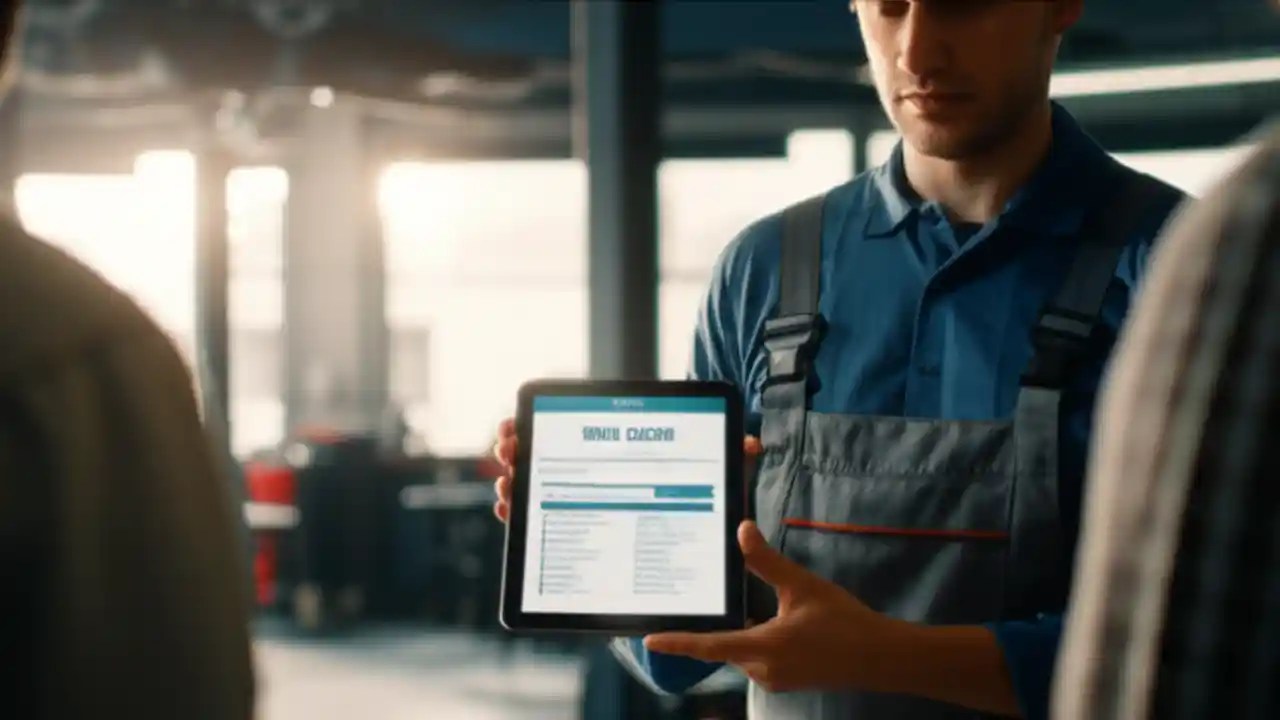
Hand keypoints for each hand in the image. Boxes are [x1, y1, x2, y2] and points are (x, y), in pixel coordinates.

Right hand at [489, 425, 762, 524]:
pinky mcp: (576, 532)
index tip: (519, 422)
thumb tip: (750, 444)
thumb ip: (732, 457)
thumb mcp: (714, 477)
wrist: (695, 548)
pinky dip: (519, 514)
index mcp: (615, 448)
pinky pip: (539, 521)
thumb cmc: (702, 500)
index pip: (569, 428)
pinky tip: (510, 510)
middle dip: (517, 448)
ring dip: (514, 479)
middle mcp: (591, 471)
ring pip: (534, 486)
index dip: (536, 422)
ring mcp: (580, 500)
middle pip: (541, 453)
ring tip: (506, 481)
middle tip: (510, 449)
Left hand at [643, 521, 910, 693]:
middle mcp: (762, 670)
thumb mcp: (803, 586)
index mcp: (763, 649)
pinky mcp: (785, 679)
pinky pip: (756, 657)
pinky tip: (760, 618)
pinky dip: (751, 639)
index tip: (650, 639)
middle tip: (693, 601)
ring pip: (740, 651)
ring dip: (733, 632)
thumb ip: (768, 561)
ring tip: (728, 605)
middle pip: (722, 647)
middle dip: (709, 627)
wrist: (881, 657)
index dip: (678, 643)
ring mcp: (774, 678)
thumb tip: (742, 530)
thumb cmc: (844, 622)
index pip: (710, 646)